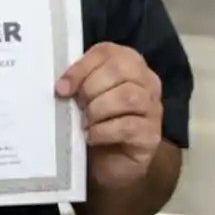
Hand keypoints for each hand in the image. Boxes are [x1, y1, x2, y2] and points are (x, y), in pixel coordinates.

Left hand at [56, 43, 162, 190]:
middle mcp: (146, 81)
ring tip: (84, 122)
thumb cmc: (96, 121)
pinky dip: (103, 131)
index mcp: (128, 62)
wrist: (110, 162)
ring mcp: (153, 108)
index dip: (81, 68)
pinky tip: (91, 136)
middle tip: (77, 106)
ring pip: (128, 97)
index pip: (106, 52)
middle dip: (90, 89)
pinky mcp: (151, 135)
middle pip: (120, 71)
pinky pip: (128, 126)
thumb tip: (62, 86)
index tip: (62, 88)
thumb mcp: (85, 96)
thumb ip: (77, 82)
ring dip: (98, 110)